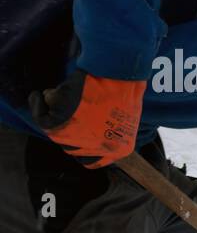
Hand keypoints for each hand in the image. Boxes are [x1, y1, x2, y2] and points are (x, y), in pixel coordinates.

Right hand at [29, 70, 144, 167]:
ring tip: (60, 98)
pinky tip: (38, 96)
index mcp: (117, 149)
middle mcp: (96, 147)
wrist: (118, 71)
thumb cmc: (123, 89)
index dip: (81, 149)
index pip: (91, 161)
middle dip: (67, 130)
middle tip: (69, 113)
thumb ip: (105, 132)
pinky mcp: (61, 119)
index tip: (77, 137)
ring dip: (53, 114)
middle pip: (70, 146)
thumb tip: (85, 133)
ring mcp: (78, 135)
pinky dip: (37, 104)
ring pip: (54, 131)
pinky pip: (41, 116)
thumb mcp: (121, 119)